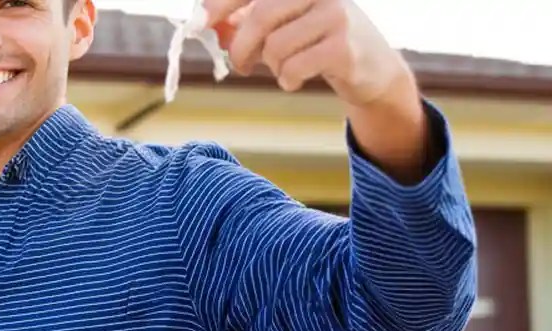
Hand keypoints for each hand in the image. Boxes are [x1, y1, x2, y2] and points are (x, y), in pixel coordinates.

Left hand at [203, 0, 412, 106]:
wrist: (372, 66)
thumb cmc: (316, 40)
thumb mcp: (282, 24)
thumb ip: (245, 20)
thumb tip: (206, 22)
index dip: (222, 2)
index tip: (201, 22)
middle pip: (262, 16)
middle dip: (241, 47)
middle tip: (238, 65)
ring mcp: (337, 15)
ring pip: (276, 46)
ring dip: (271, 66)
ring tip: (283, 69)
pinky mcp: (344, 46)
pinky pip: (294, 68)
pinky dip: (286, 80)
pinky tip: (296, 79)